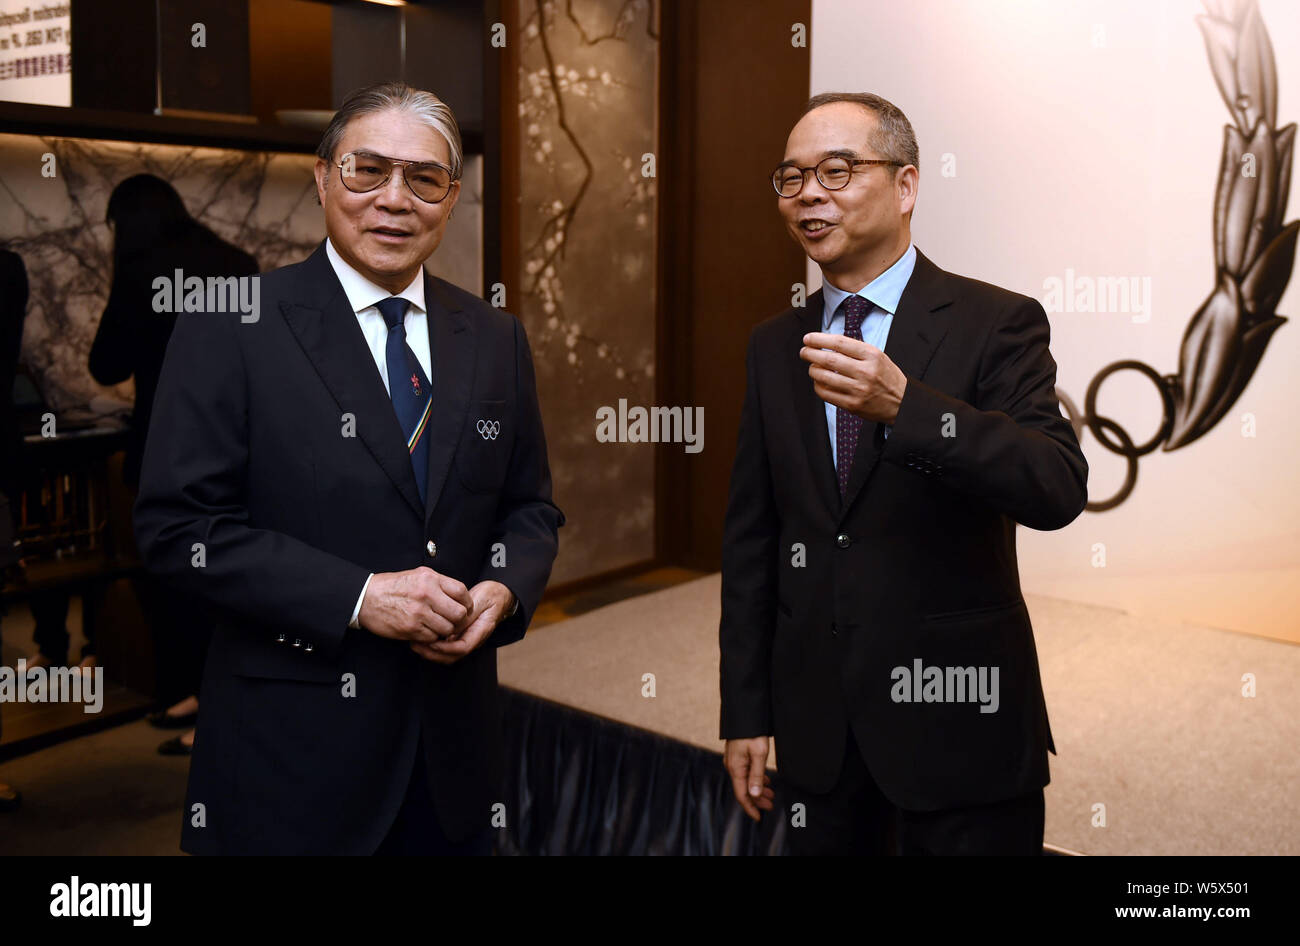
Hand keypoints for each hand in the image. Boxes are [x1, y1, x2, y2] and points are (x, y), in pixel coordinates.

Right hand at [357, 567, 472, 644]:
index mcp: (430, 579)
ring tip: (437, 627)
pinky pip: (432, 637)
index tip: (465, 609)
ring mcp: (419, 613)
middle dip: (459, 621)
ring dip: (445, 631)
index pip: (462, 592)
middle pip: (459, 614)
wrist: (366, 598)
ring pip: (447, 629)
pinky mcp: (410, 628)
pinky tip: (425, 631)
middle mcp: (427, 594)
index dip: (467, 603)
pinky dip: (431, 637)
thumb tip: (460, 595)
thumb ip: (439, 583)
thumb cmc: (392, 586)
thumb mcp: (417, 575)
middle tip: (454, 623)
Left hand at [409, 580, 513, 664]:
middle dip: (432, 654)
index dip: (445, 648)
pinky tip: (420, 637)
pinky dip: (431, 645)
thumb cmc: (489, 596)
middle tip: (416, 645)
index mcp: (480, 631)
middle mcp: (472, 639)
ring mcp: (464, 638)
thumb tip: (453, 626)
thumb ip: (467, 614)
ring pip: (446, 654)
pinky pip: (444, 646)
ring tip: (414, 643)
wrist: (497, 595)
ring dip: (429, 652)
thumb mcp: (480, 600)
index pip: (462, 648)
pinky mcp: (458, 635)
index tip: (431, 641)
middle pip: (451, 656)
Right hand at [724, 736, 775, 821]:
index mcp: (736, 768)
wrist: (744, 713)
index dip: (750, 807)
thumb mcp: (759, 754)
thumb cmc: (752, 732)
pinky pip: (745, 773)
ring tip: (771, 793)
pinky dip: (755, 780)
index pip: (742, 795)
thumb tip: (754, 795)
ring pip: (745, 781)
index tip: (758, 817)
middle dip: (757, 799)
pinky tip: (764, 780)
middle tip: (771, 804)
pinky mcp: (736, 756)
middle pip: (744, 789)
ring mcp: (733, 761)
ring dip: (757, 789)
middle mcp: (732, 767)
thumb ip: (757, 775)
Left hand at [800, 331, 906, 423]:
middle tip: (804, 351)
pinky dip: (818, 386)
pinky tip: (818, 381)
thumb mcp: (878, 356)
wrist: (902, 403)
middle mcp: (865, 371)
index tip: (808, 338)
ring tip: (811, 366)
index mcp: (872, 355)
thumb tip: (828, 342)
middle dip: (811, 353)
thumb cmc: (887, 377)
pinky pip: (827, 394)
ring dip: (813, 370)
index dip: (819, 339)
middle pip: (829, 359)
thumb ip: (856, 349)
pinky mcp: (852, 405)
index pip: (839, 343)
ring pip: (824, 377)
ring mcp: (858, 390)